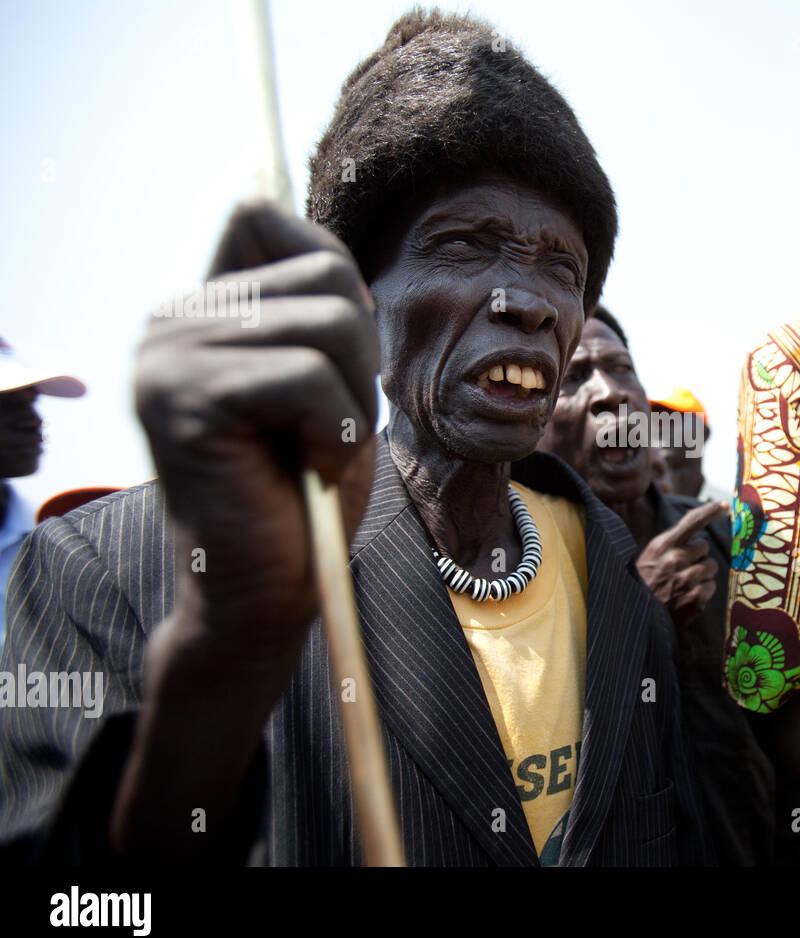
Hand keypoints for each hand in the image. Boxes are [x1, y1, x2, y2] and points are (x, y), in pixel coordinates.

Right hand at [135, 200, 379, 670]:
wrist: (267, 590)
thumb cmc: (306, 490)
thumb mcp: (325, 380)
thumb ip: (311, 306)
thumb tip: (324, 250)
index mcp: (198, 309)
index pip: (262, 215)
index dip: (328, 274)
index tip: (333, 358)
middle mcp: (169, 320)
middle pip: (325, 271)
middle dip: (363, 358)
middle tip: (331, 426)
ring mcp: (168, 357)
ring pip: (331, 322)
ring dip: (356, 399)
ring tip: (321, 449)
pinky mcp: (184, 400)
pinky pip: (308, 376)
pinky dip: (337, 428)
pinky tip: (312, 468)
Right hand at [635, 500, 727, 627]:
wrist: (633, 618)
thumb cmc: (643, 585)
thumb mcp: (650, 558)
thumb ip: (672, 544)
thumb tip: (700, 536)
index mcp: (662, 546)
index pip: (691, 522)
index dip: (710, 511)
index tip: (725, 505)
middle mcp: (675, 559)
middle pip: (704, 546)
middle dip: (699, 555)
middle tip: (683, 567)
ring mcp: (685, 579)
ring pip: (711, 567)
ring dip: (702, 574)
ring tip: (684, 584)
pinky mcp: (694, 599)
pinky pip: (711, 587)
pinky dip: (703, 592)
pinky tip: (687, 596)